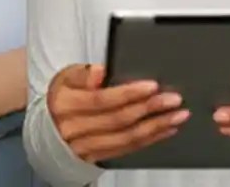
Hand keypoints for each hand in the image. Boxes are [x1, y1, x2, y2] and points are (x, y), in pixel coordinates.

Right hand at [46, 64, 188, 163]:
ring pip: (126, 137)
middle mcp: (74, 128)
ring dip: (156, 126)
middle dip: (149, 109)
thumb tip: (100, 72)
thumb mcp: (67, 76)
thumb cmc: (65, 96)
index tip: (152, 86)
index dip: (128, 93)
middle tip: (173, 99)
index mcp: (65, 103)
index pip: (101, 99)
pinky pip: (127, 149)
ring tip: (177, 115)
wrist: (52, 127)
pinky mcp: (98, 157)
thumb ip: (84, 73)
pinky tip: (166, 129)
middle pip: (118, 119)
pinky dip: (150, 139)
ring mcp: (86, 146)